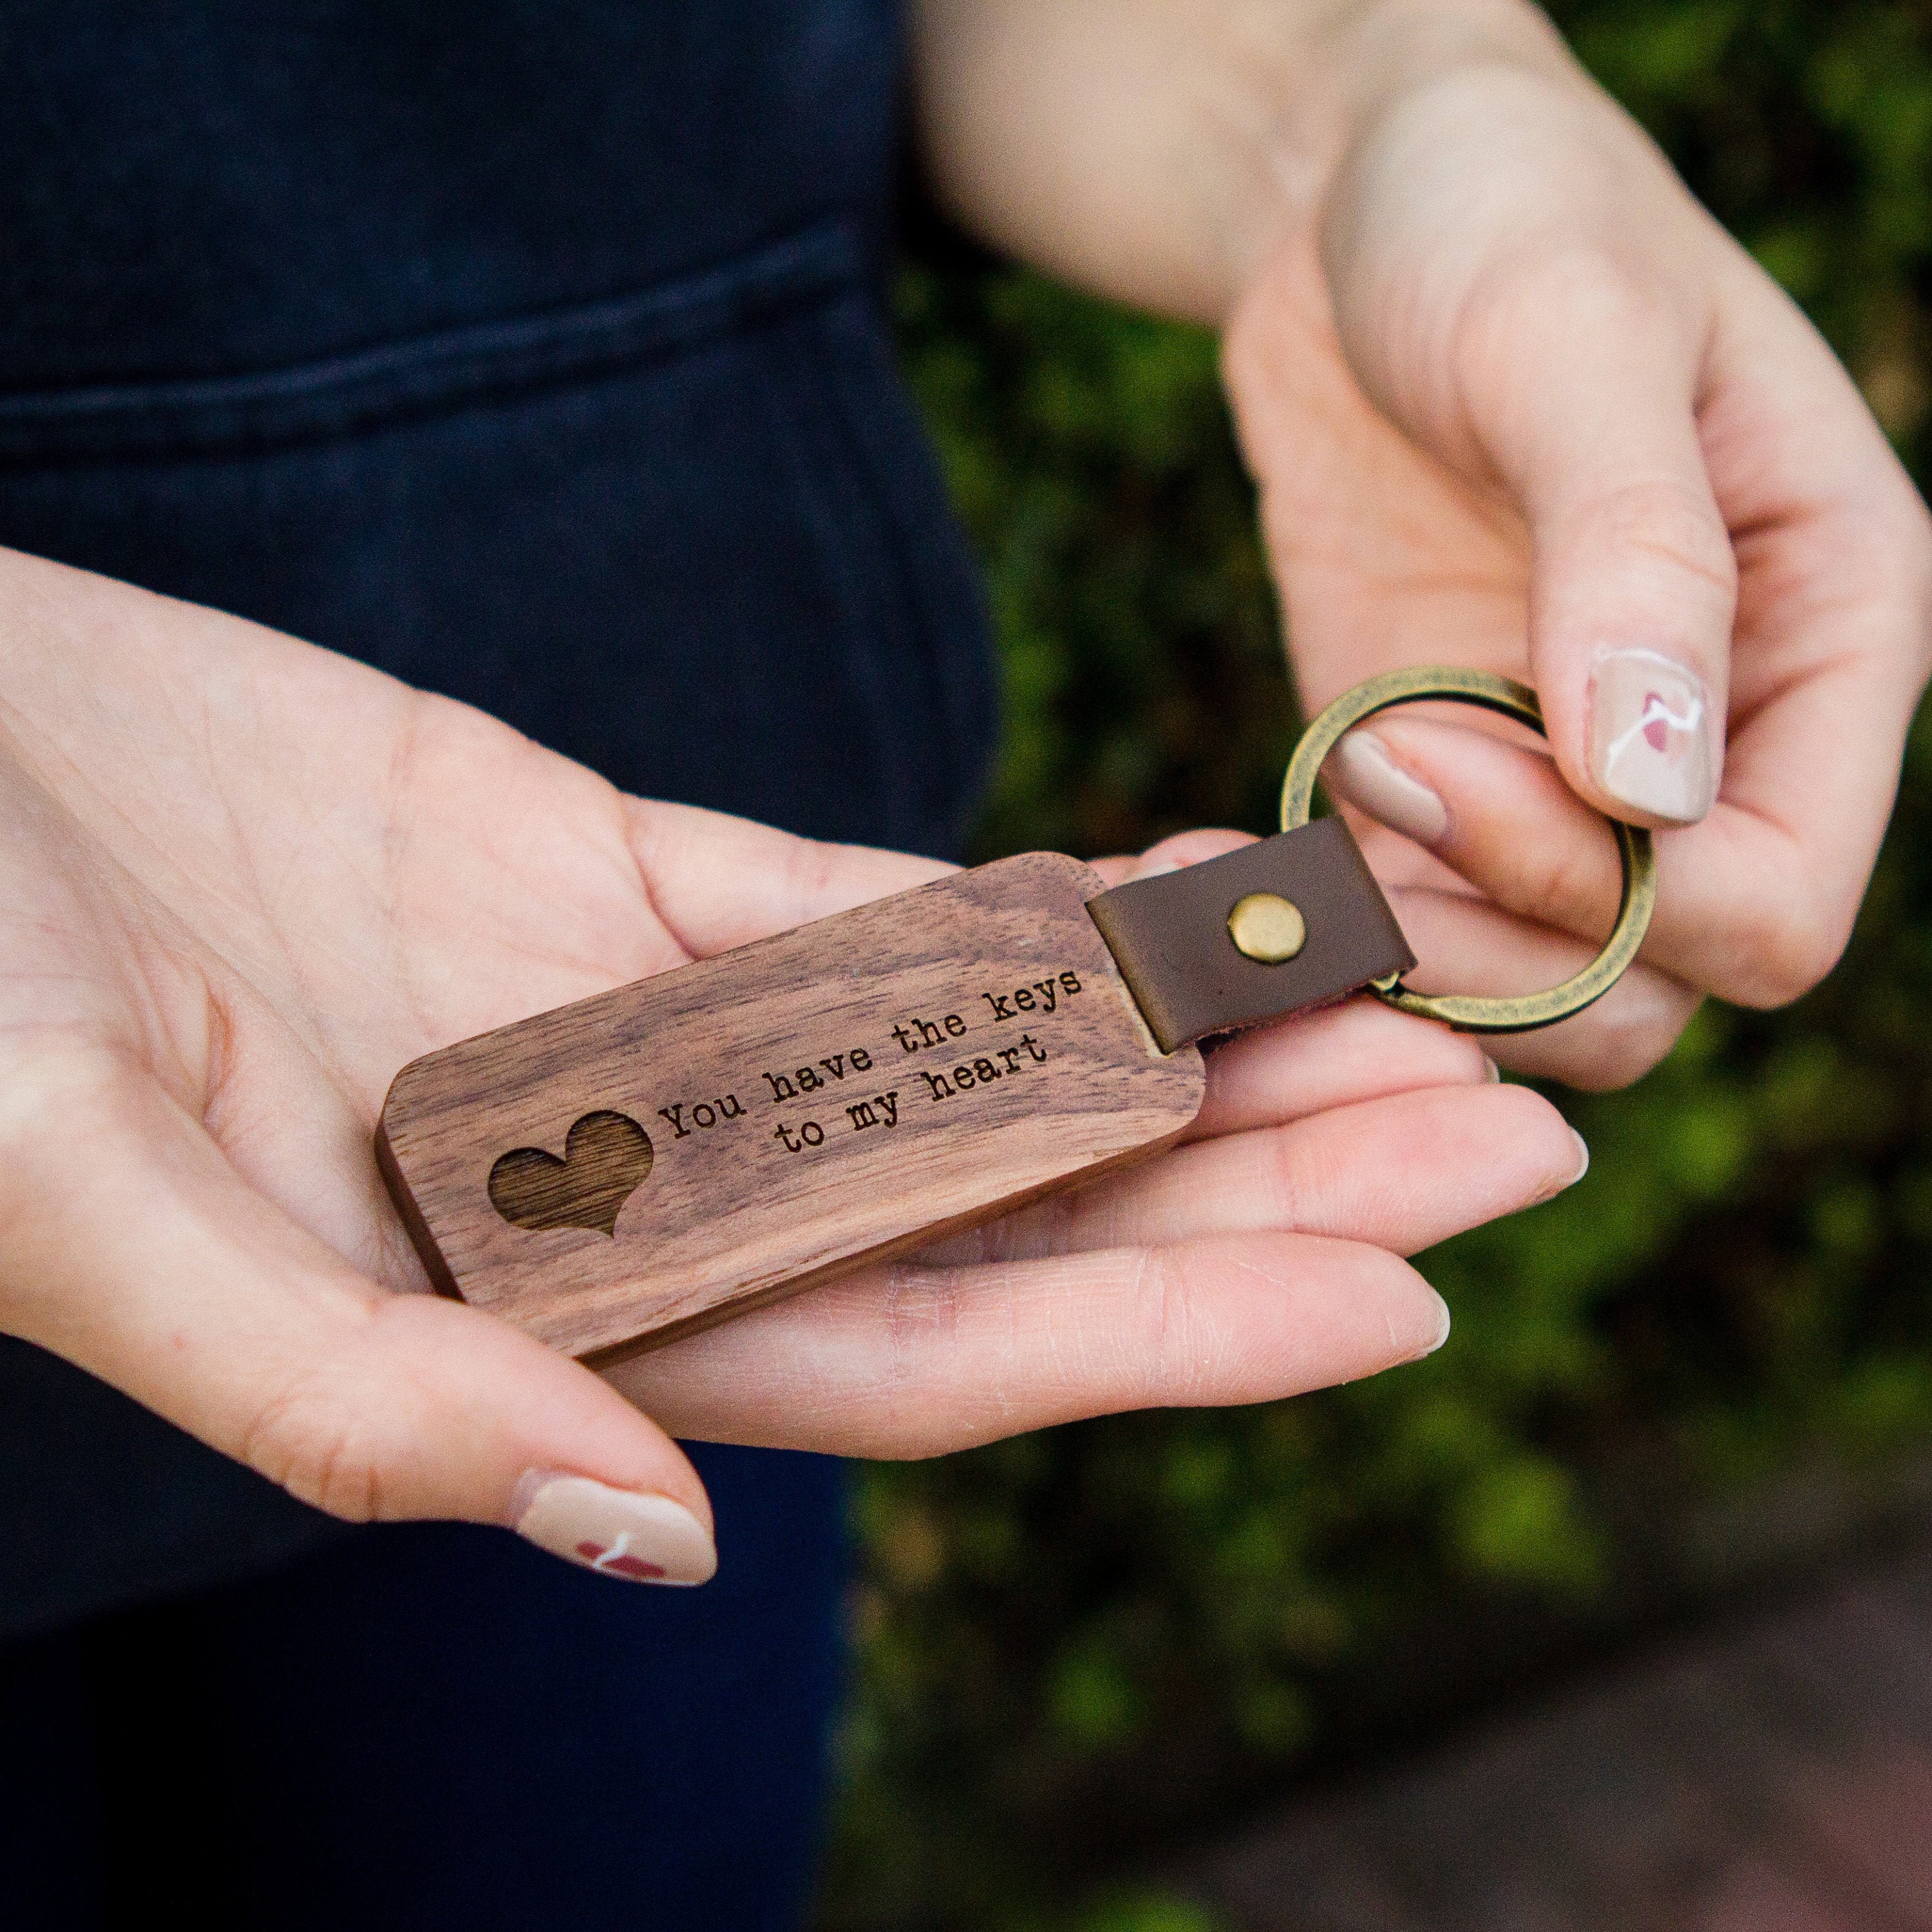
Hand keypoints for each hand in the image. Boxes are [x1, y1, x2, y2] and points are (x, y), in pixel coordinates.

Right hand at [0, 550, 1580, 1578]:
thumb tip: (647, 1531)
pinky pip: (862, 896)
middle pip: (1003, 1209)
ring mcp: (625, 1022)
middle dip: (1255, 1179)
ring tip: (1405, 995)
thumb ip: (353, 1396)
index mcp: (527, 1319)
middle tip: (1506, 1125)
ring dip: (1184, 1030)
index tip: (1394, 1293)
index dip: (1161, 1335)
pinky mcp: (597, 864)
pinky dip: (1021, 900)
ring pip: (967, 1046)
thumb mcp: (82, 1199)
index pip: (916, 1353)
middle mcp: (619, 1191)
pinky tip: (1181, 884)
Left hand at [1221, 8, 1931, 1085]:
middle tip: (1365, 785)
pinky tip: (1224, 872)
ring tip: (1276, 847)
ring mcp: (1565, 777)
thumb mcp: (1574, 343)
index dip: (1625, 893)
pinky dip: (1318, 931)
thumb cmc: (1501, 218)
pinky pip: (1402, 927)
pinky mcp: (1435, 780)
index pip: (1781, 903)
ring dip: (1398, 958)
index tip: (1450, 752)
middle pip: (1654, 983)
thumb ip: (1635, 554)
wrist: (1356, 213)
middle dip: (1501, 941)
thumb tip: (1656, 784)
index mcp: (1825, 637)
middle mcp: (1716, 741)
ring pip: (1526, 988)